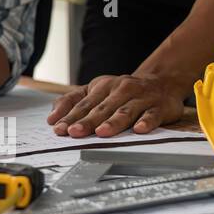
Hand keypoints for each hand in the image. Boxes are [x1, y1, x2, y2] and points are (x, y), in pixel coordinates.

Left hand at [47, 74, 189, 137]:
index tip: (59, 128)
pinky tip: (139, 129)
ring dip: (113, 122)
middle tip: (75, 132)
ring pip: (125, 111)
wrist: (161, 81)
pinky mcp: (159, 107)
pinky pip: (152, 115)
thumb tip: (52, 117)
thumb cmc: (123, 91)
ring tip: (101, 132)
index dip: (70, 116)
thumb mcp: (96, 91)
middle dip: (88, 121)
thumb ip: (73, 102)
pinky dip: (146, 122)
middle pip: (102, 109)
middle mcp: (121, 90)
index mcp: (103, 86)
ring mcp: (141, 98)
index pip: (84, 104)